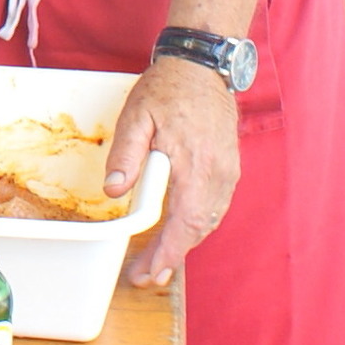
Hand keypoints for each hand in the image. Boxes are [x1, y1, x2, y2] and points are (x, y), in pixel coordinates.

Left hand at [102, 55, 241, 287]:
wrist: (202, 67)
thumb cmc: (167, 89)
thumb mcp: (136, 116)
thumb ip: (126, 155)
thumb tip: (115, 191)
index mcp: (195, 166)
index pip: (184, 223)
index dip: (167, 253)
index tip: (150, 275)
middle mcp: (218, 175)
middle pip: (197, 229)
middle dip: (171, 257)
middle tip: (146, 277)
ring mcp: (227, 172)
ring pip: (208, 220)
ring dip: (185, 244)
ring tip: (159, 262)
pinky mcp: (228, 167)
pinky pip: (214, 206)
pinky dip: (197, 225)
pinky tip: (180, 232)